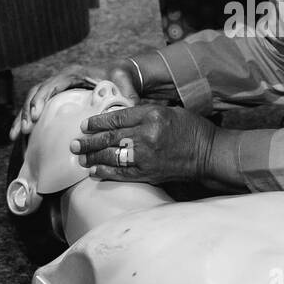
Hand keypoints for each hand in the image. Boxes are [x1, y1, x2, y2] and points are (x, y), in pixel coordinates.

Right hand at [10, 60, 139, 140]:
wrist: (121, 75)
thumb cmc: (121, 78)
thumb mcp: (124, 84)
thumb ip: (127, 94)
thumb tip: (130, 106)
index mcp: (73, 74)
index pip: (51, 84)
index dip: (41, 98)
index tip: (37, 115)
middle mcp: (61, 80)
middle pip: (36, 92)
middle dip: (27, 110)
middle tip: (24, 129)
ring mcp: (57, 90)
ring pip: (32, 101)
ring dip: (22, 116)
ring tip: (16, 135)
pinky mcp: (56, 100)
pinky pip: (37, 109)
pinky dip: (27, 120)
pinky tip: (19, 136)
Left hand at [71, 104, 216, 183]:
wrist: (209, 154)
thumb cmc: (192, 129)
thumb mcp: (169, 111)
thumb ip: (144, 113)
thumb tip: (118, 119)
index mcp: (152, 115)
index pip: (117, 117)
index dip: (98, 122)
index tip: (85, 125)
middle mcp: (147, 135)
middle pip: (110, 137)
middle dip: (88, 141)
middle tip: (74, 143)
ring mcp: (146, 156)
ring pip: (111, 155)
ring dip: (92, 156)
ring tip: (79, 157)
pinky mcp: (148, 172)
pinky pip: (121, 172)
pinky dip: (105, 171)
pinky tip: (94, 170)